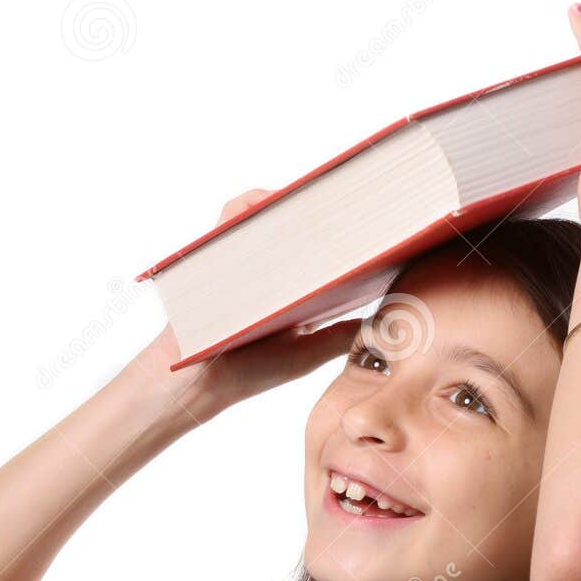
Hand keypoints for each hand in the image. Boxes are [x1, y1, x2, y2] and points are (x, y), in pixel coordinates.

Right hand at [129, 188, 361, 423]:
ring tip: (327, 196)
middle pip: (300, 223)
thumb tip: (381, 319)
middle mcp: (269, 266)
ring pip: (273, 214)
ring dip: (298, 199)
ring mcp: (242, 256)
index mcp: (292, 286)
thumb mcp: (306, 354)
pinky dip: (254, 201)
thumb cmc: (249, 372)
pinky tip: (277, 202)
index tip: (378, 225)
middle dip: (328, 210)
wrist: (200, 384)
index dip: (347, 234)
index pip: (324, 250)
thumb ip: (339, 336)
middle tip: (358, 204)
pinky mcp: (216, 251)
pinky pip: (235, 215)